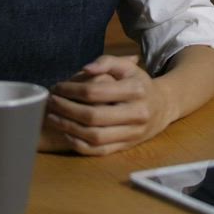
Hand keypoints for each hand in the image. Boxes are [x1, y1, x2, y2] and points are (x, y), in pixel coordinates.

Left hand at [43, 55, 176, 155]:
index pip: (95, 92)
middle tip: (51, 102)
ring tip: (53, 117)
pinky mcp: (126, 147)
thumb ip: (106, 62)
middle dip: (66, 110)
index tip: (57, 87)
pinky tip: (67, 133)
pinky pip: (99, 151)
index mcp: (136, 90)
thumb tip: (85, 69)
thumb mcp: (127, 67)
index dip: (71, 90)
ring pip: (95, 136)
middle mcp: (137, 113)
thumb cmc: (138, 84)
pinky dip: (79, 144)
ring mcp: (132, 133)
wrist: (162, 106)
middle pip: (93, 116)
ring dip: (69, 128)